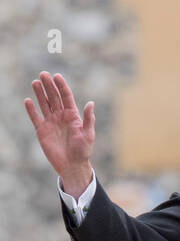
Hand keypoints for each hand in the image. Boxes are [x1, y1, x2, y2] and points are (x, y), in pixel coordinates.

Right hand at [24, 71, 94, 187]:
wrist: (72, 165)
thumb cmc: (83, 150)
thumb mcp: (88, 134)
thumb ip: (89, 119)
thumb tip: (91, 103)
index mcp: (72, 115)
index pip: (66, 96)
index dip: (61, 86)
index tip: (57, 76)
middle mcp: (61, 116)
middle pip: (54, 97)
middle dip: (49, 86)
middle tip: (43, 74)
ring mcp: (51, 122)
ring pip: (44, 104)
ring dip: (40, 93)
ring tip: (35, 82)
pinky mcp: (42, 130)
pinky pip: (35, 117)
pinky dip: (31, 110)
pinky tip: (28, 101)